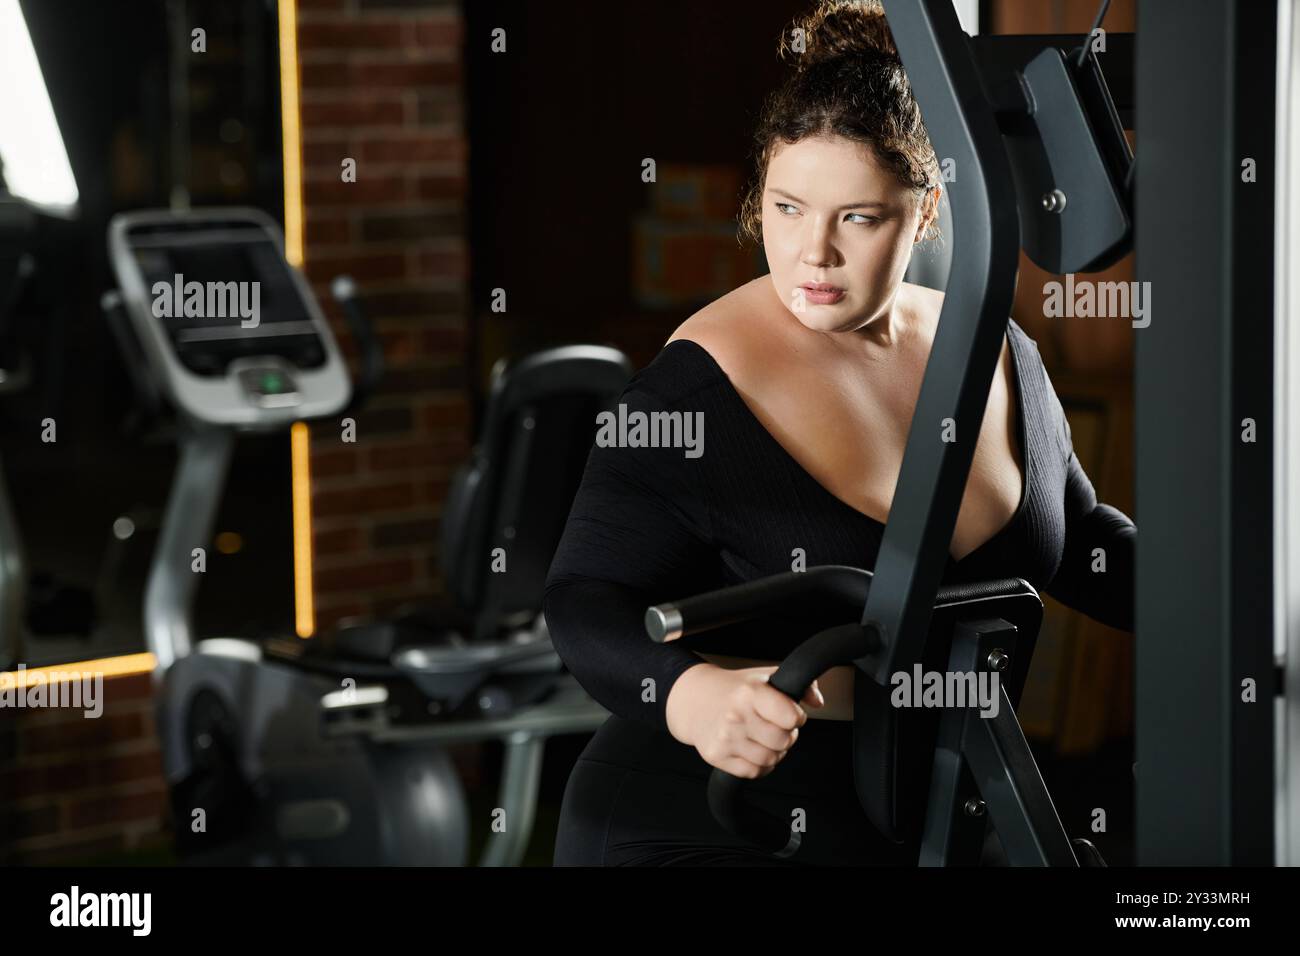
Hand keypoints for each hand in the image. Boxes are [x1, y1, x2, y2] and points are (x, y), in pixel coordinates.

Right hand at [666, 663, 823, 777]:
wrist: (694, 701)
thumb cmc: (735, 690)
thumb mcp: (765, 677)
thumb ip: (799, 684)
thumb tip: (817, 701)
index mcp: (749, 692)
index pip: (791, 717)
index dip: (796, 717)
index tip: (790, 714)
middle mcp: (735, 715)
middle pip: (784, 741)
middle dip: (786, 736)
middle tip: (776, 727)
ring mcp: (725, 738)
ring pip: (771, 759)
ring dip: (774, 752)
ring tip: (764, 738)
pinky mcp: (716, 756)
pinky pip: (754, 772)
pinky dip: (760, 765)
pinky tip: (752, 749)